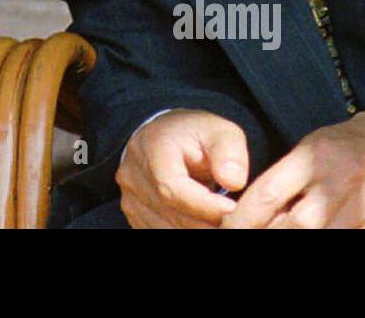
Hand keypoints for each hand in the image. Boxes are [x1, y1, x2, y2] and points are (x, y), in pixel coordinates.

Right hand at [116, 109, 248, 227]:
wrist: (163, 139)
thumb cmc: (195, 135)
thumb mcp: (219, 132)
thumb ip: (230, 152)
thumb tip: (234, 181)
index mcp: (152, 148)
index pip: (172, 188)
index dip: (205, 204)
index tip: (233, 209)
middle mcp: (133, 176)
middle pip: (172, 214)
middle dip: (208, 222)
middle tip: (235, 220)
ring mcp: (130, 199)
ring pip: (167, 230)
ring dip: (198, 230)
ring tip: (222, 220)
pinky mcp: (134, 216)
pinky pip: (161, 232)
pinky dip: (186, 231)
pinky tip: (204, 223)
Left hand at [221, 99, 364, 228]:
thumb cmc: (343, 146)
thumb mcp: (308, 149)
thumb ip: (284, 180)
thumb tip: (249, 214)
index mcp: (314, 156)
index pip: (269, 194)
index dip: (243, 218)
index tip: (228, 227)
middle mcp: (339, 181)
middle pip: (295, 225)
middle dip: (268, 234)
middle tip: (250, 234)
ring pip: (322, 238)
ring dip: (294, 240)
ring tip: (278, 236)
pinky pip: (349, 241)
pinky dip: (327, 243)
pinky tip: (313, 238)